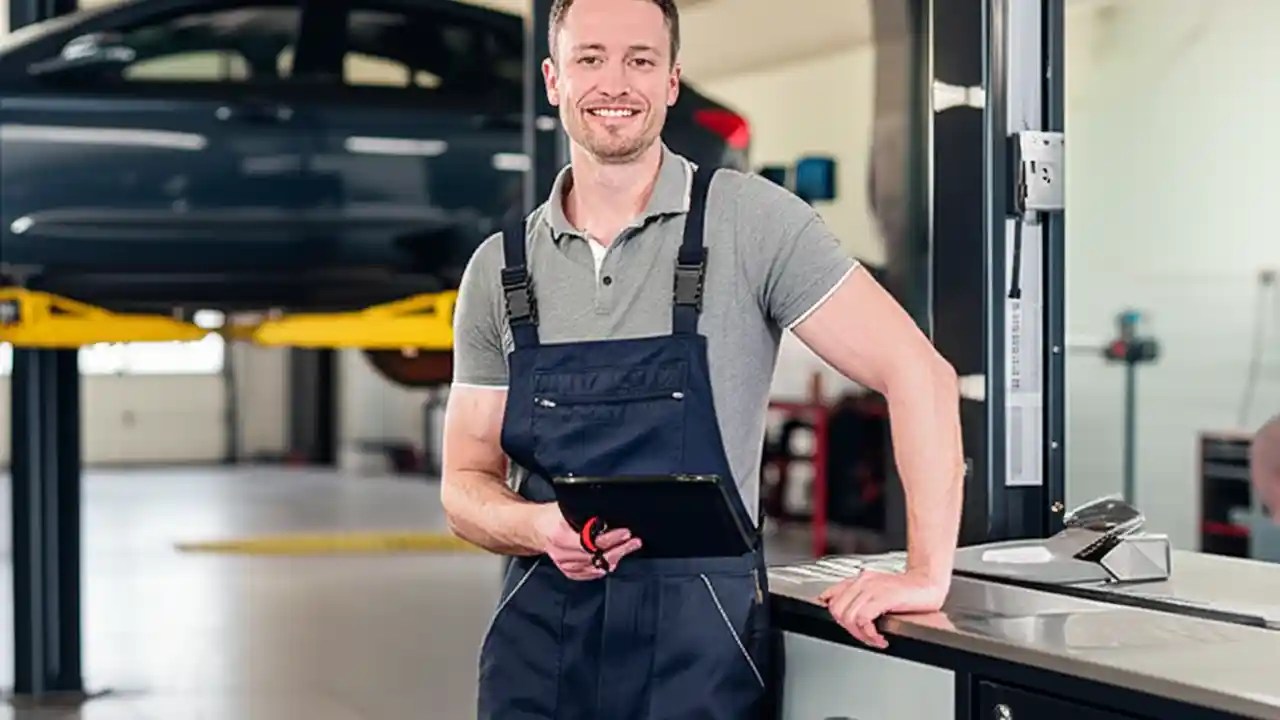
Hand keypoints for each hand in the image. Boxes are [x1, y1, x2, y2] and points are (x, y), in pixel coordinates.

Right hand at [531, 504, 641, 580]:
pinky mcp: (568, 571)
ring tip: (628, 548)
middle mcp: (562, 552)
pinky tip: (612, 561)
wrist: (536, 528)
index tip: (625, 533)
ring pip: (595, 567)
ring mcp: (565, 564)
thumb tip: (608, 512)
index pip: (591, 541)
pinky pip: (589, 573)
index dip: (610, 538)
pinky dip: (602, 568)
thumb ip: (585, 513)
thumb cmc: (551, 516)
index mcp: (561, 535)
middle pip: (596, 556)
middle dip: (619, 549)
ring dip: (614, 558)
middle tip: (634, 542)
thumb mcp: (566, 508)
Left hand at [817, 569, 949, 648]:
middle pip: (836, 610)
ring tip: (874, 639)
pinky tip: (880, 638)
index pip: (830, 596)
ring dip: (860, 635)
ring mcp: (872, 588)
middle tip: (864, 637)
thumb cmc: (906, 590)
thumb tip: (841, 611)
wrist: (928, 584)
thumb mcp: (877, 590)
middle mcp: (863, 582)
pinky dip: (869, 634)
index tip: (847, 627)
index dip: (835, 617)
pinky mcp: (884, 597)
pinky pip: (863, 618)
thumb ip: (859, 597)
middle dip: (848, 630)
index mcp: (859, 580)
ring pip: (848, 616)